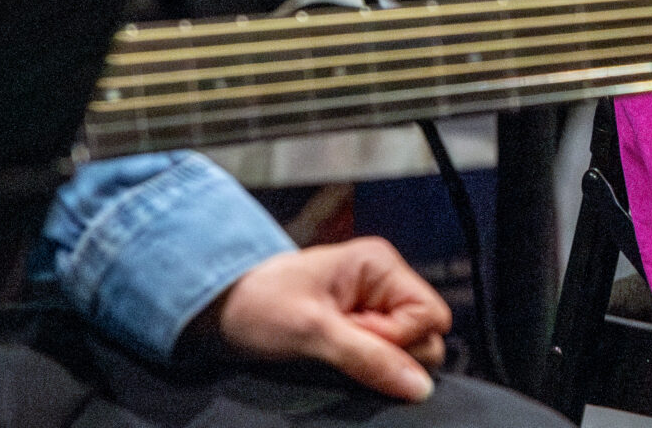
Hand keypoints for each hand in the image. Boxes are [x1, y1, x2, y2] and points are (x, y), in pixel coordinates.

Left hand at [215, 238, 449, 400]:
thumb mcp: (313, 331)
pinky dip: (360, 367)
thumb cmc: (260, 304)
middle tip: (340, 344)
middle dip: (387, 353)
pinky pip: (379, 359)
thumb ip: (369, 358)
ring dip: (371, 362)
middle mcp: (382, 284)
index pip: (431, 316)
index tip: (358, 338)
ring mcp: (371, 308)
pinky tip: (331, 357)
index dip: (400, 339)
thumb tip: (420, 386)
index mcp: (380, 265)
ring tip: (331, 349)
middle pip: (423, 337)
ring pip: (402, 353)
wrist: (220, 311)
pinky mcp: (357, 330)